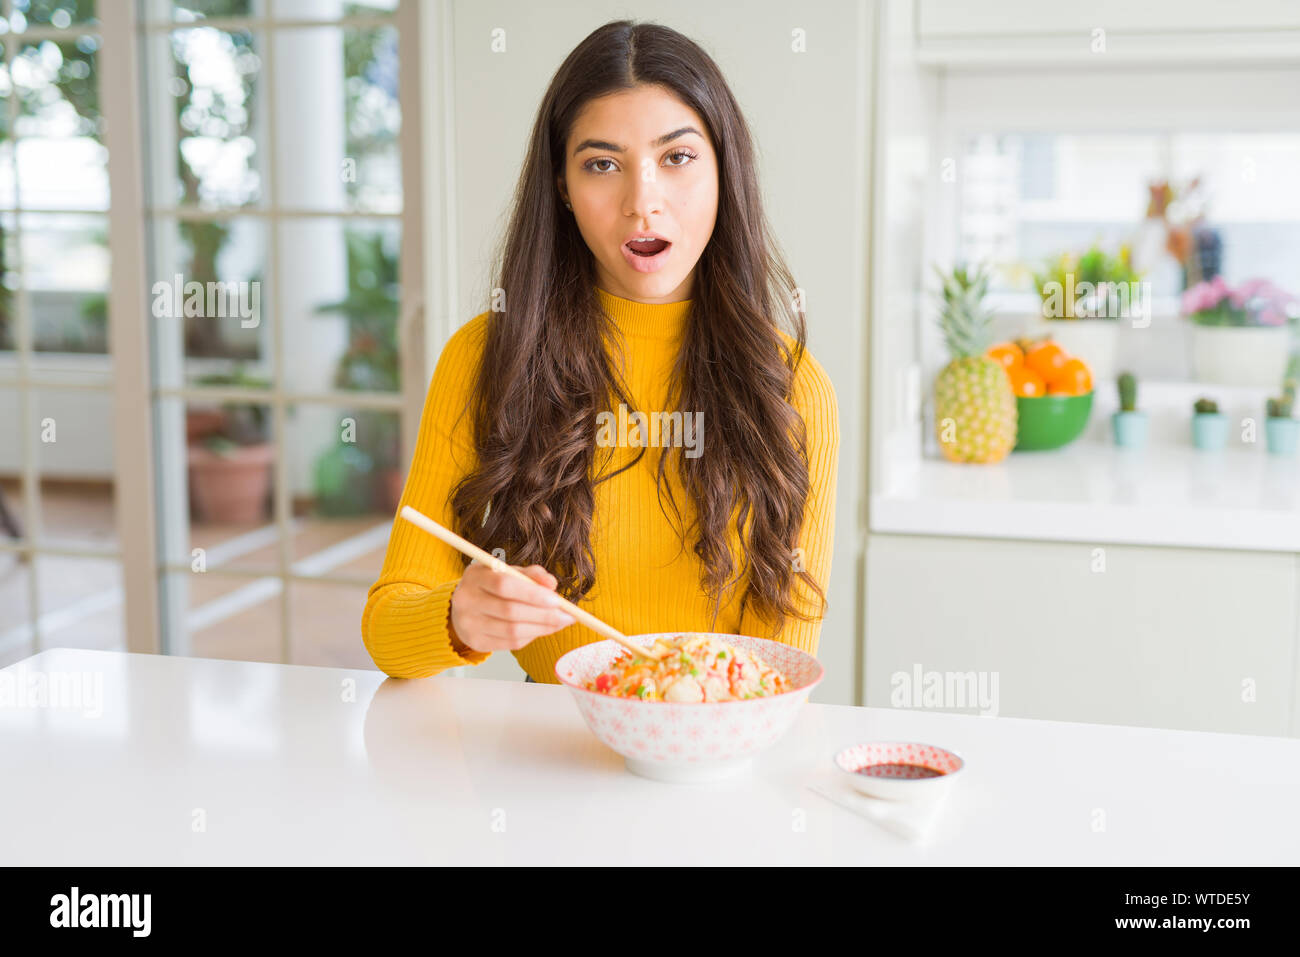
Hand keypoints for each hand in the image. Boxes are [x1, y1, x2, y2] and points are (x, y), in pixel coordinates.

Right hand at [449, 561, 574, 653]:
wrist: (464, 607)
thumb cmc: (491, 586)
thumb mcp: (508, 572)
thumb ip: (532, 574)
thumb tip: (552, 584)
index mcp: (475, 576)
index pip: (504, 585)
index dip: (532, 594)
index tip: (557, 600)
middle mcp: (466, 600)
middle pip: (510, 611)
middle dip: (544, 615)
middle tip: (567, 616)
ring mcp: (468, 624)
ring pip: (512, 631)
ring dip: (541, 628)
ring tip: (560, 623)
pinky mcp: (475, 642)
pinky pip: (510, 644)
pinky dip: (531, 637)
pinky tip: (542, 629)